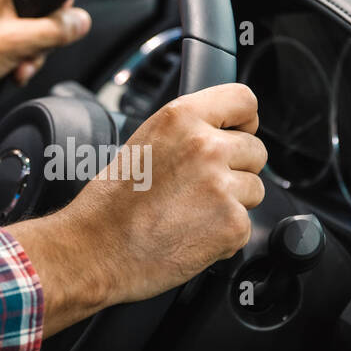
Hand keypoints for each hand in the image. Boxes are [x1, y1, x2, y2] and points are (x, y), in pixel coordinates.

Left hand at [0, 0, 90, 129]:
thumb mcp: (18, 42)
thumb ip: (56, 30)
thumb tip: (82, 21)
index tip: (58, 22)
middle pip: (45, 4)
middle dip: (44, 37)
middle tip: (32, 52)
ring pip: (33, 26)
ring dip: (33, 52)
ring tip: (19, 67)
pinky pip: (18, 38)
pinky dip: (20, 56)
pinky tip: (12, 71)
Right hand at [8, 83, 265, 335]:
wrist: (94, 250)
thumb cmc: (111, 204)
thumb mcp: (144, 142)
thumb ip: (187, 131)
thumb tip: (222, 130)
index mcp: (182, 118)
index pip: (244, 100)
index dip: (244, 120)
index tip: (238, 132)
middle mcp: (206, 146)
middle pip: (256, 150)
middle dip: (235, 169)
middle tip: (198, 188)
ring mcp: (222, 187)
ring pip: (254, 189)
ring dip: (232, 203)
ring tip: (191, 213)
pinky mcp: (232, 224)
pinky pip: (246, 225)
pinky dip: (225, 235)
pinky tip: (192, 235)